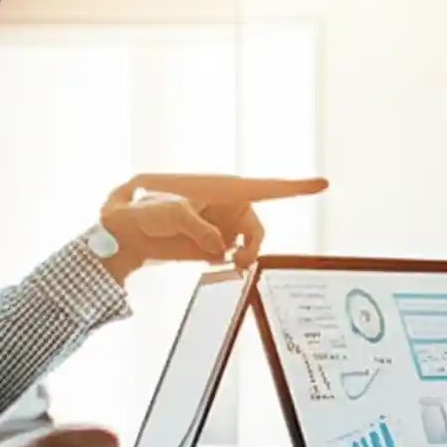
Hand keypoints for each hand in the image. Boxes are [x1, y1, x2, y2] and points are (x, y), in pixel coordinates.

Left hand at [97, 173, 328, 280]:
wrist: (122, 232)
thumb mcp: (173, 214)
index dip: (297, 187)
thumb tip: (221, 248)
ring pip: (246, 243)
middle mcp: (226, 205)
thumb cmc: (144, 209)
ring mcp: (219, 224)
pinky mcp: (210, 243)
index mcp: (223, 188)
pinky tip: (208, 260)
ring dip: (239, 255)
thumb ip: (202, 230)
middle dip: (253, 244)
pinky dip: (226, 261)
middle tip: (241, 261)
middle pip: (257, 227)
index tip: (323, 184)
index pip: (267, 188)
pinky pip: (231, 254)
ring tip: (225, 263)